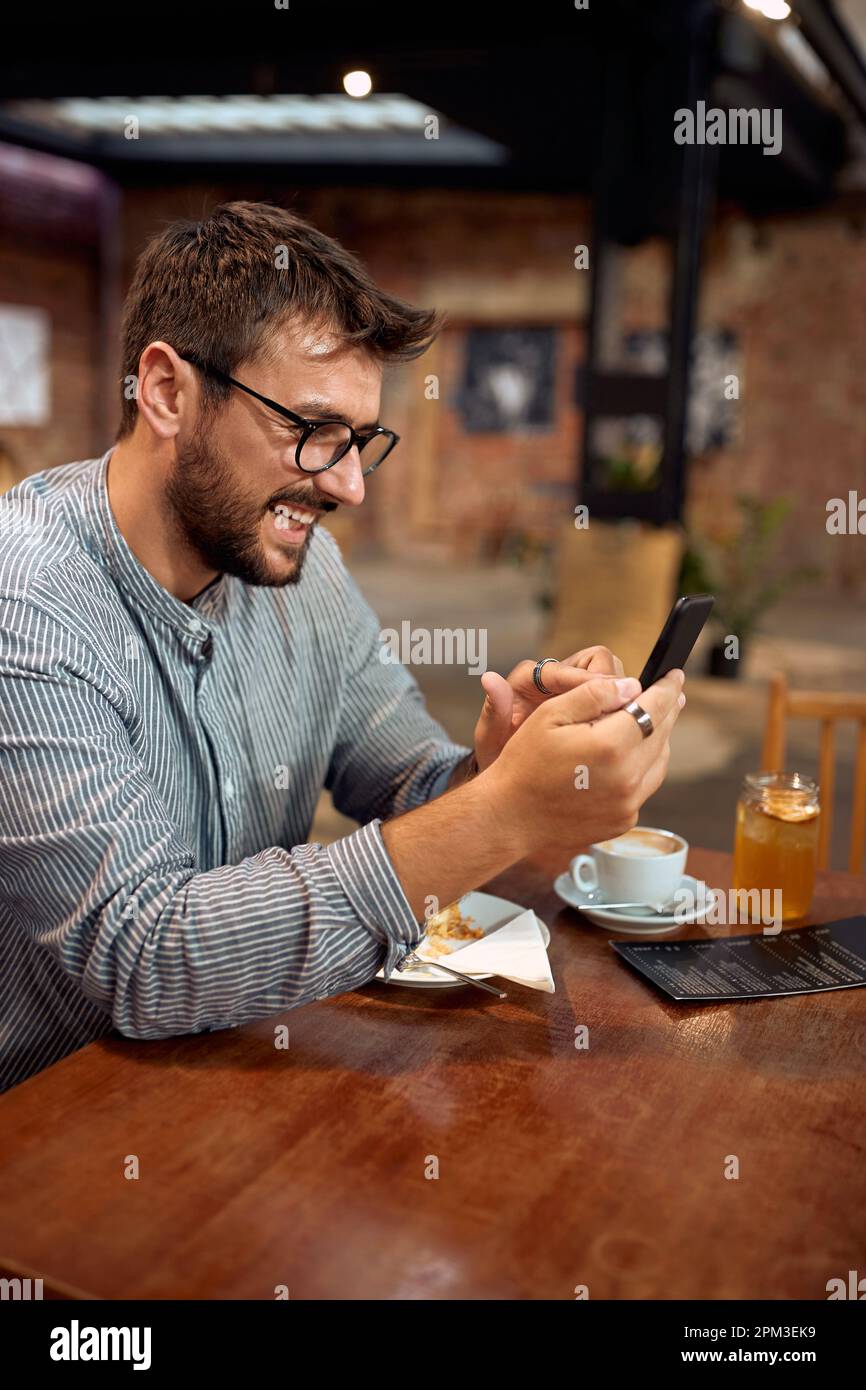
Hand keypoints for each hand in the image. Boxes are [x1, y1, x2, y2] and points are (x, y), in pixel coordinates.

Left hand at [473, 646, 624, 772]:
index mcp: (529, 679)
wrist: (510, 778)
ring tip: (624, 724)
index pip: (565, 668)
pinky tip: (625, 733)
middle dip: (609, 684)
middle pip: (598, 662)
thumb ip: (493, 712)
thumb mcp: (491, 740)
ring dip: (620, 698)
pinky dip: (624, 712)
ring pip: (613, 678)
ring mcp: (578, 690)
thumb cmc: (498, 756)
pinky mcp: (592, 704)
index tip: (603, 694)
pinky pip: (617, 699)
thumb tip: (489, 680)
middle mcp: (556, 678)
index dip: (586, 680)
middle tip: (621, 709)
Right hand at [479, 670, 685, 858]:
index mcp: (610, 746)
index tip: (674, 675)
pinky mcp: (623, 819)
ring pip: (659, 761)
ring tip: (651, 721)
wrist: (511, 816)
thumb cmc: (524, 762)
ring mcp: (627, 803)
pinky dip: (643, 766)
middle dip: (667, 710)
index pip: (653, 708)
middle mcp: (626, 778)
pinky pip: (644, 786)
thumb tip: (632, 686)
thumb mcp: (551, 714)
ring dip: (658, 738)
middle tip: (671, 693)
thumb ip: (594, 694)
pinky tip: (630, 755)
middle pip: (661, 734)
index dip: (667, 688)